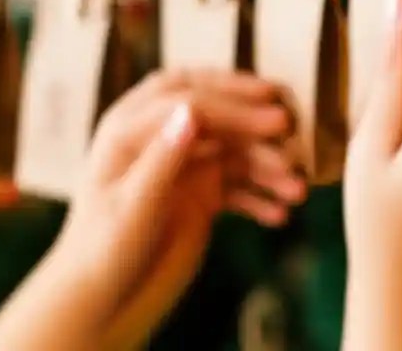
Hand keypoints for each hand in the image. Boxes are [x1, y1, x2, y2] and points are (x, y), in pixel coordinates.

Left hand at [0, 70, 306, 350]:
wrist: (104, 301)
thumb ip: (162, 158)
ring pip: (233, 150)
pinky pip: (239, 184)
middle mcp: (158, 138)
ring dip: (267, 167)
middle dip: (252, 117)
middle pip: (213, 110)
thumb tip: (193, 110)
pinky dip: (261, 197)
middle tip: (289, 126)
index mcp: (128, 130)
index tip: (272, 118)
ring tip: (297, 190)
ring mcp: (182, 164)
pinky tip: (279, 216)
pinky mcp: (201, 191)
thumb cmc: (105, 252)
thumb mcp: (133, 206)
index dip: (231, 105)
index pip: (187, 101)